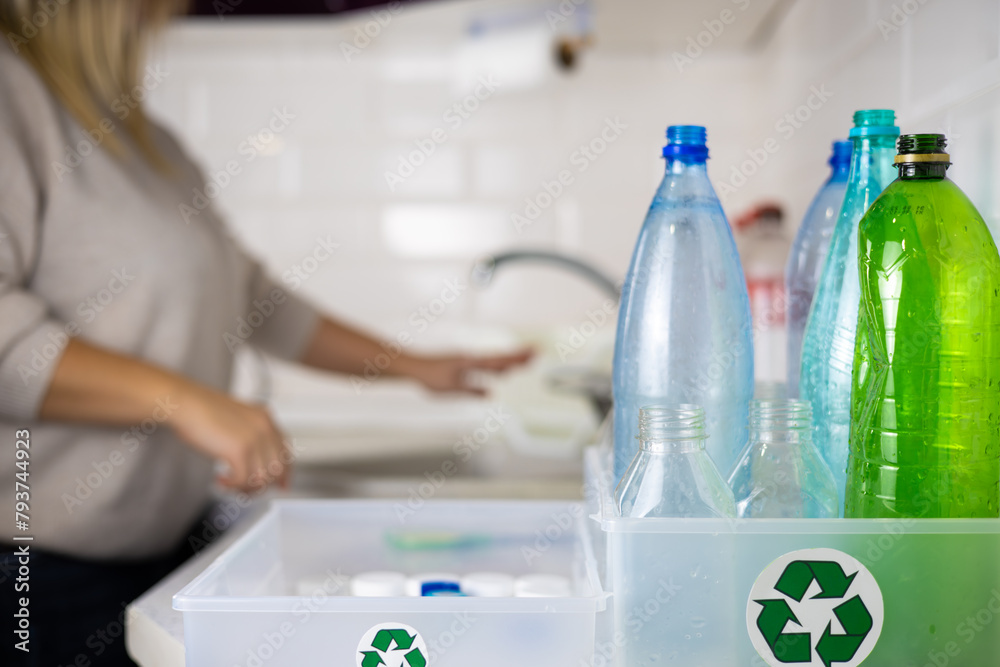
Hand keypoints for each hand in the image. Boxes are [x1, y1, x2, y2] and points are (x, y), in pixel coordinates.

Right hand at [167, 380, 290, 492]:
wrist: (185, 402)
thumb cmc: (200, 410)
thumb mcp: (235, 419)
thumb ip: (248, 435)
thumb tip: (252, 461)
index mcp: (265, 418)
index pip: (285, 451)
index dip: (285, 472)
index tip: (281, 486)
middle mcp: (264, 427)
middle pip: (277, 468)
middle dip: (262, 485)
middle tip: (245, 490)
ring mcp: (254, 438)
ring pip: (262, 478)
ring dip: (245, 487)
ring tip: (230, 485)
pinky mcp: (240, 450)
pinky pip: (244, 480)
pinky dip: (232, 486)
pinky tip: (221, 480)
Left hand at [402, 349, 532, 395]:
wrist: (412, 367)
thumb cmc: (428, 377)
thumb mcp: (450, 389)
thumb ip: (471, 390)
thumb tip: (490, 393)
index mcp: (470, 362)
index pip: (498, 360)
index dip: (516, 358)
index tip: (532, 353)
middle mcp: (470, 358)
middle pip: (499, 357)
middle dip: (518, 356)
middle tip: (536, 352)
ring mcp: (466, 360)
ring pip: (493, 360)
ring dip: (509, 361)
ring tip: (525, 361)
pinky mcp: (462, 364)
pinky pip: (484, 365)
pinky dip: (497, 367)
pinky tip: (501, 372)